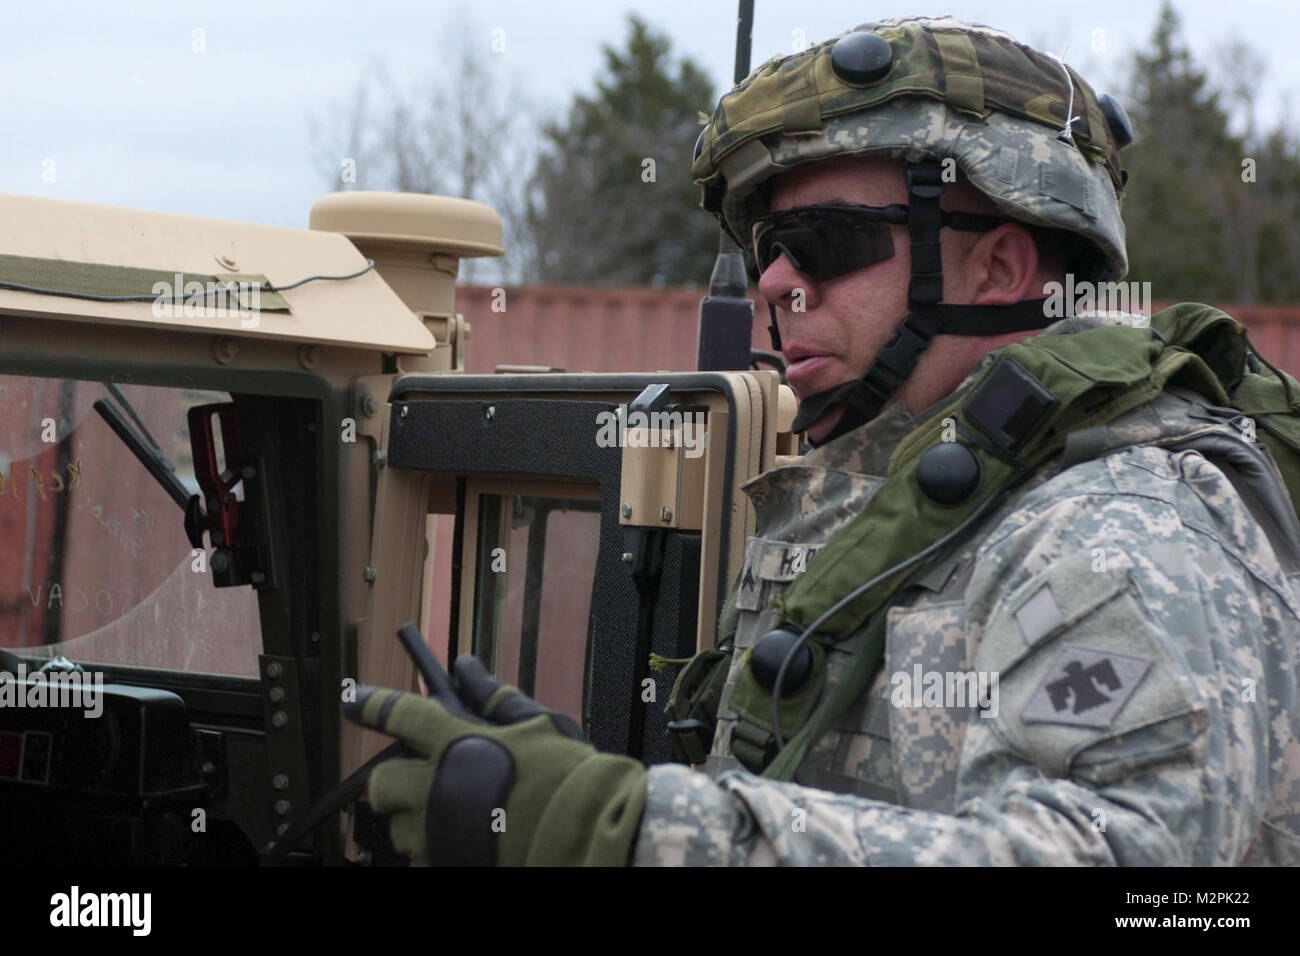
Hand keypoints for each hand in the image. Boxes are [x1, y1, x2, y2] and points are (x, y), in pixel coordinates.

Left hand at [344, 656, 647, 865]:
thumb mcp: (538, 723)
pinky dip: (432, 845)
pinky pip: (420, 855)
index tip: (354, 700)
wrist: (585, 834)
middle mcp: (437, 786)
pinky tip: (463, 835)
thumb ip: (495, 696)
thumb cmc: (566, 776)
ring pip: (398, 823)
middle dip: (396, 776)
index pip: (399, 715)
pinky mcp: (445, 862)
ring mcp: (437, 831)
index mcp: (457, 742)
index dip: (372, 704)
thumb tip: (467, 668)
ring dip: (414, 814)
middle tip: (424, 773)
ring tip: (452, 809)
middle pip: (382, 780)